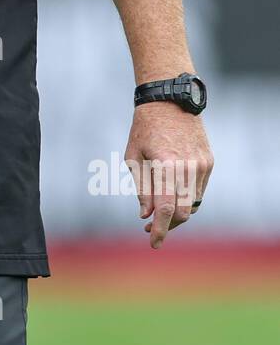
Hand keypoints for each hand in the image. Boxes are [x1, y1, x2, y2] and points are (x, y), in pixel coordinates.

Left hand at [124, 104, 212, 249]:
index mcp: (166, 166)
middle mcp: (188, 167)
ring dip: (177, 212)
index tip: (154, 244)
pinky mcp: (209, 162)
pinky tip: (172, 193)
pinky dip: (186, 197)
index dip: (160, 230)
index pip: (166, 209)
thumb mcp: (134, 157)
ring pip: (193, 203)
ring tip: (159, 211)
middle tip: (151, 228)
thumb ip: (143, 189)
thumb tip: (147, 216)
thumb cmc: (144, 128)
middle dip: (168, 225)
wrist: (170, 100)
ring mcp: (202, 165)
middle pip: (183, 212)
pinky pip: (199, 189)